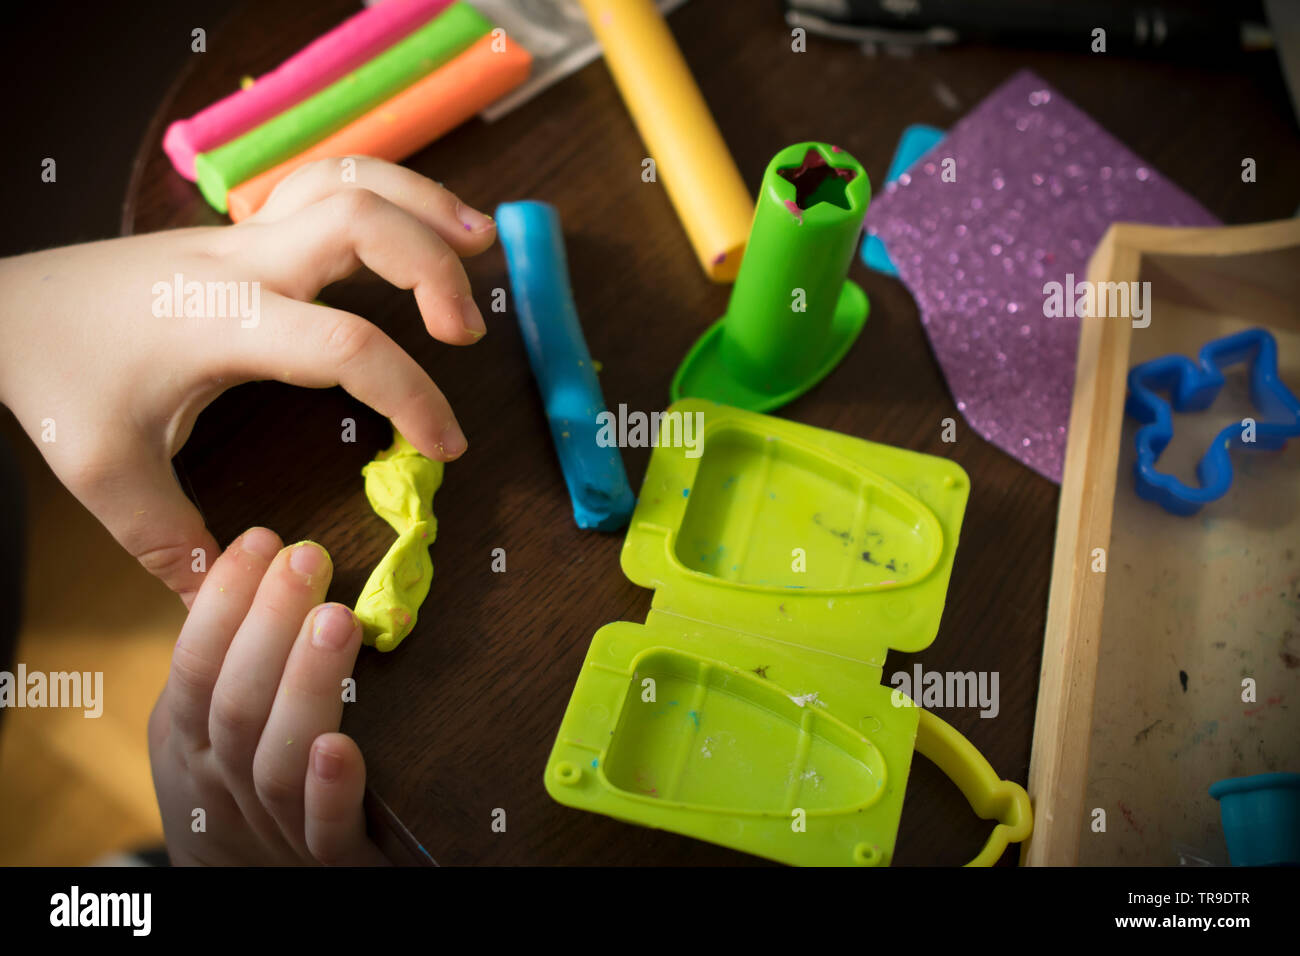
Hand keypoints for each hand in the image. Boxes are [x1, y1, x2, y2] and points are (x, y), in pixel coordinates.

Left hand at [0, 157, 494, 604]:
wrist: (4, 304)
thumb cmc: (59, 381)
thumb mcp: (106, 475)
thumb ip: (171, 543)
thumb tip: (227, 601)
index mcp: (222, 320)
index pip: (346, 344)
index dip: (413, 395)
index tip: (445, 446)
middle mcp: (244, 263)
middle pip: (361, 221)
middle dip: (433, 268)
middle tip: (466, 333)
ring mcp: (244, 236)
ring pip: (347, 178)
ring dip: (421, 200)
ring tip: (479, 240)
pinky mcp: (243, 232)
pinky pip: (326, 184)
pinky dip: (386, 191)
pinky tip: (414, 223)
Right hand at [148, 526, 387, 865]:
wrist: (244, 885)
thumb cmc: (233, 780)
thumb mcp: (204, 722)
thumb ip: (225, 654)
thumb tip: (252, 553)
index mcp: (190, 735)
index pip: (196, 662)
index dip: (224, 600)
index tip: (260, 539)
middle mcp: (223, 778)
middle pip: (237, 702)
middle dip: (269, 623)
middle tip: (306, 558)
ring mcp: (273, 821)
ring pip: (277, 759)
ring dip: (306, 685)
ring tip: (336, 620)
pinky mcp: (328, 856)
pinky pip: (323, 830)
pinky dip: (330, 790)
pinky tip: (343, 746)